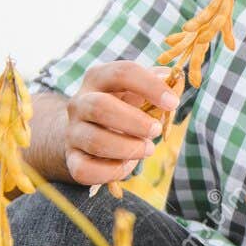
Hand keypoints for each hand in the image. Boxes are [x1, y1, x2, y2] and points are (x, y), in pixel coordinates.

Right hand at [63, 61, 178, 185]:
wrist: (86, 130)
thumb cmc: (122, 106)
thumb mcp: (137, 90)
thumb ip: (157, 84)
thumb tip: (172, 78)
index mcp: (98, 78)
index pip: (122, 73)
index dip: (150, 86)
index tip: (173, 103)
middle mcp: (79, 103)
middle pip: (100, 107)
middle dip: (135, 122)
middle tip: (156, 130)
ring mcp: (72, 131)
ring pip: (95, 141)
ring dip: (128, 148)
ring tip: (147, 149)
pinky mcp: (71, 159)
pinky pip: (85, 170)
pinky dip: (112, 171)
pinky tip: (127, 165)